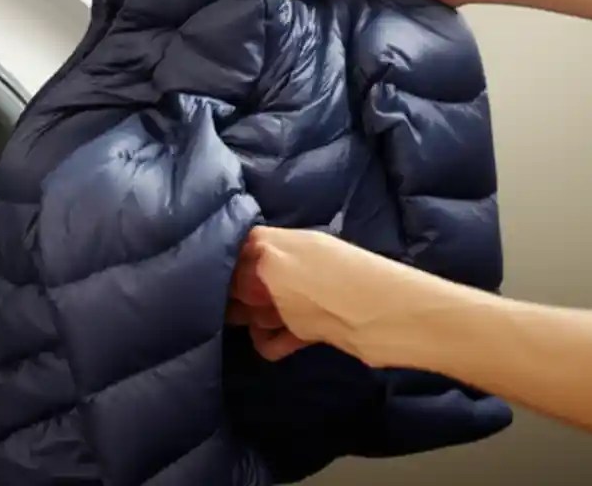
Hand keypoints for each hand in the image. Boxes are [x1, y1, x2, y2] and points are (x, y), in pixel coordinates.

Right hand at [227, 226, 443, 364]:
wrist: (393, 319)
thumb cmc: (328, 289)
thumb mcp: (274, 269)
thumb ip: (242, 270)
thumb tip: (221, 280)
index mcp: (281, 243)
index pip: (239, 247)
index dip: (219, 265)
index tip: (198, 284)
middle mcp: (292, 265)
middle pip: (251, 280)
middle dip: (234, 298)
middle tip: (211, 315)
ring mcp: (308, 296)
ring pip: (268, 308)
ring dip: (255, 322)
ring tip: (239, 334)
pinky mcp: (321, 326)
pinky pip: (287, 331)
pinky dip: (275, 341)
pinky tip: (268, 349)